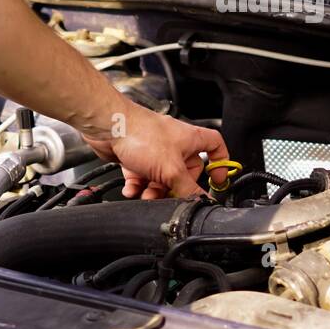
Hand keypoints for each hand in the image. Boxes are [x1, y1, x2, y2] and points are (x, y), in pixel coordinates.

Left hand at [83, 104, 230, 198]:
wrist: (109, 127)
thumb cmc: (141, 134)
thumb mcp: (171, 169)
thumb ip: (188, 188)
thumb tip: (202, 201)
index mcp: (190, 140)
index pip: (216, 147)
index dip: (220, 163)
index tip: (217, 180)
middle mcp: (175, 145)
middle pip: (186, 171)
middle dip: (177, 187)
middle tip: (171, 196)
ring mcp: (155, 151)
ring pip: (162, 178)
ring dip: (154, 191)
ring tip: (146, 195)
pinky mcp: (136, 157)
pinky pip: (142, 177)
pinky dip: (137, 186)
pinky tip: (132, 189)